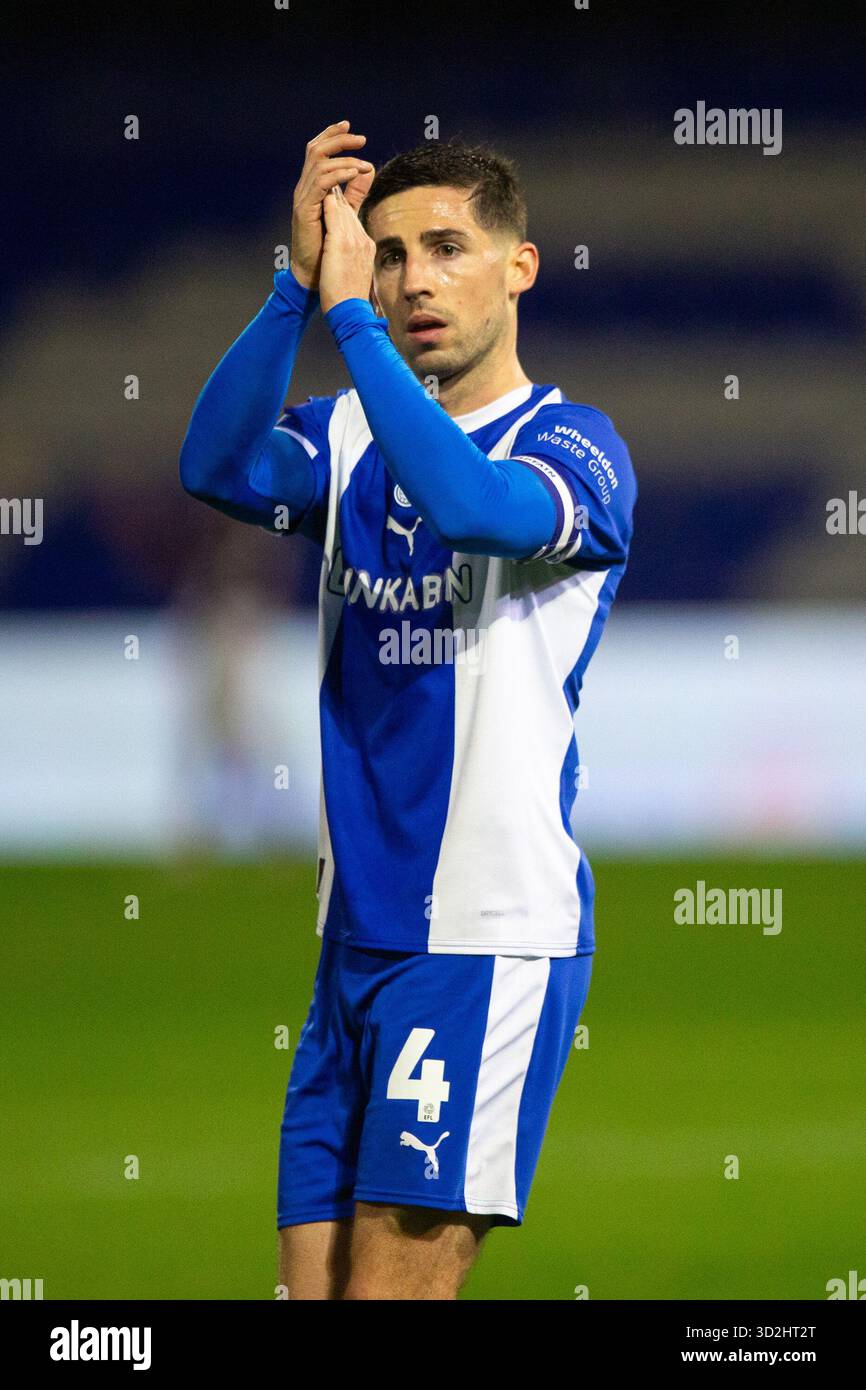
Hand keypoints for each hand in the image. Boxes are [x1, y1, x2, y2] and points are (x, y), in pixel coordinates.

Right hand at [290, 120, 374, 291]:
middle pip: (316, 150)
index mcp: (313, 186)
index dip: (332, 135)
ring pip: (319, 163)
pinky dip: (339, 175)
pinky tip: (354, 174)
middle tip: (360, 139)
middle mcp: (305, 188)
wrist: (315, 276)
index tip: (351, 128)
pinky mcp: (304, 210)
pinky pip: (321, 183)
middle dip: (338, 139)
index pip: (318, 151)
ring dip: (344, 159)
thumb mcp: (345, 213)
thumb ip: (355, 191)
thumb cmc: (327, 248)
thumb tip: (369, 169)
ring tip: (363, 165)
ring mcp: (303, 198)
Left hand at [318, 183, 377, 313]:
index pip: (352, 218)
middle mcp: (362, 240)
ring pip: (343, 207)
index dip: (342, 203)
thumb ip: (351, 260)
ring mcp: (354, 240)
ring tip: (325, 172)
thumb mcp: (353, 275)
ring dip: (334, 190)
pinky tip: (323, 190)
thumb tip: (345, 257)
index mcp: (365, 248)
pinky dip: (329, 201)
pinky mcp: (343, 243)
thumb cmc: (349, 301)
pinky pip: (335, 215)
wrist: (351, 313)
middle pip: (348, 208)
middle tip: (329, 169)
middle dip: (339, 190)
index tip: (333, 191)